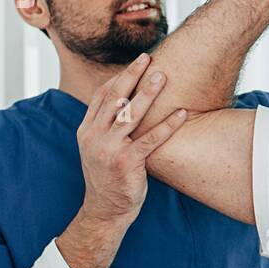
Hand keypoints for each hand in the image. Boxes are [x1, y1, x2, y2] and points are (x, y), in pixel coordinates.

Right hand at [57, 54, 187, 267]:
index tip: (136, 63)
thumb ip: (106, 125)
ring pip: (130, 114)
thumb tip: (124, 100)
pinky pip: (150, 139)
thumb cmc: (108, 176)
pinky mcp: (126, 162)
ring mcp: (109, 149)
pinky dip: (167, 125)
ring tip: (163, 77)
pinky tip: (182, 114)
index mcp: (86, 130)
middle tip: (148, 58)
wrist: (105, 210)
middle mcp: (95, 136)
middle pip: (115, 98)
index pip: (102, 96)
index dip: (119, 77)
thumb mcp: (99, 147)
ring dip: (148, 94)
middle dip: (132, 76)